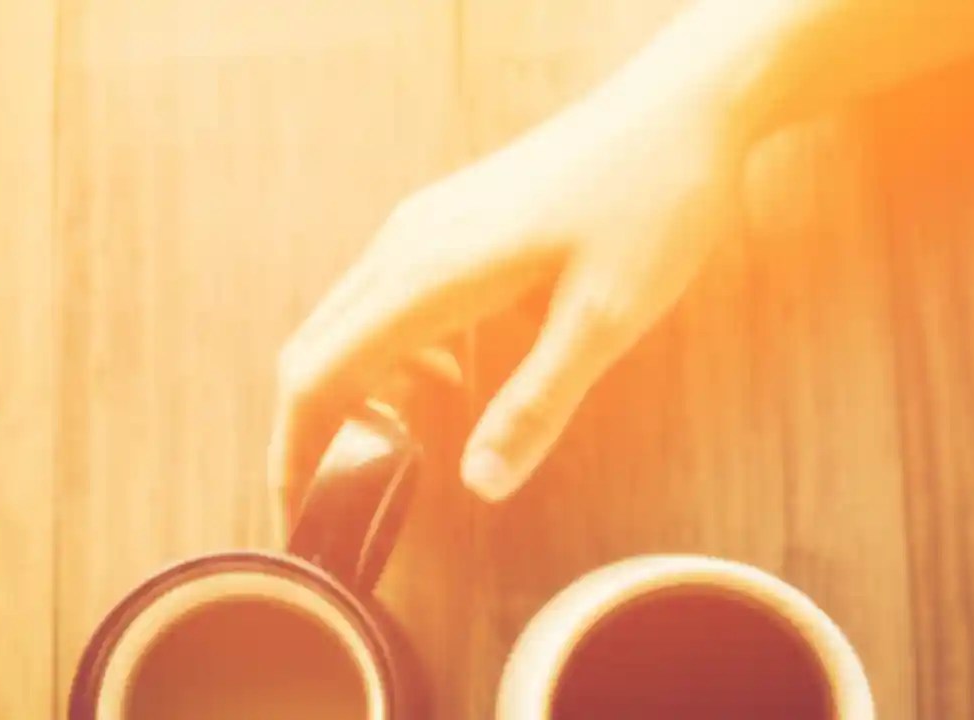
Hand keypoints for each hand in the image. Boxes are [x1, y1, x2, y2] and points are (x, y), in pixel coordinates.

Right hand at [270, 84, 743, 529]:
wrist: (678, 108)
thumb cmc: (651, 205)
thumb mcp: (605, 318)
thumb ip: (536, 404)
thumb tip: (480, 486)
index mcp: (429, 272)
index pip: (319, 374)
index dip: (295, 455)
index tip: (295, 519)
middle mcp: (405, 243)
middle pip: (313, 348)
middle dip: (308, 432)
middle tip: (327, 505)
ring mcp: (421, 224)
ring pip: (345, 321)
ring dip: (352, 391)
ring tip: (392, 452)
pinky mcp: (446, 219)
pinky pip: (384, 296)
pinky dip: (388, 353)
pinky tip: (444, 378)